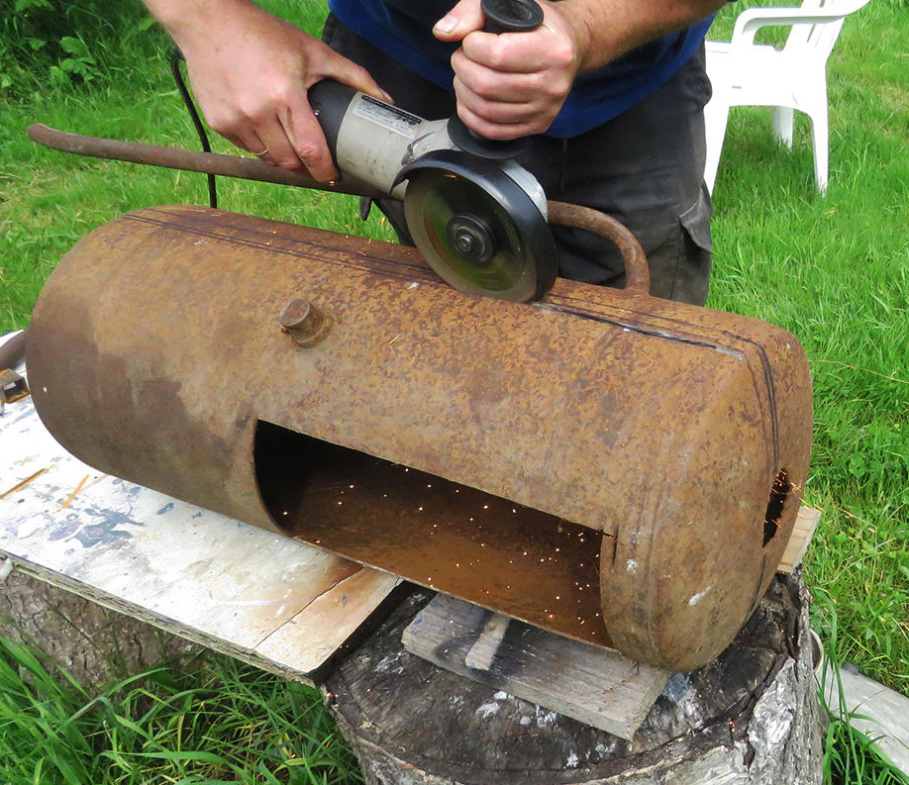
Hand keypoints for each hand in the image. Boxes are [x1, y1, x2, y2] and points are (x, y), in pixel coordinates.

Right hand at [149, 0, 389, 180]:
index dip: (325, 171)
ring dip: (285, 160)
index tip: (334, 176)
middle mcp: (257, 112)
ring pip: (269, 159)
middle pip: (290, 162)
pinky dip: (263, 147)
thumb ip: (353, 76)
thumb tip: (385, 100)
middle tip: (318, 164)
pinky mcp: (219, 123)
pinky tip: (270, 132)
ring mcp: (235, 120)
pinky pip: (248, 149)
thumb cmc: (264, 35)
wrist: (210, 21)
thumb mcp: (313, 51)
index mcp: (284, 95)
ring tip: (295, 148)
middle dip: (307, 169)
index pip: (311, 150)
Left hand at [433, 0, 587, 138]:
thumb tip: (444, 32)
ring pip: (486, 110)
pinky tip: (468, 99)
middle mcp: (553, 84)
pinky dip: (471, 116)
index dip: (471, 47)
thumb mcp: (511, 4)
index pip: (497, 56)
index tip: (471, 40)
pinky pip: (493, 131)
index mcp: (553, 49)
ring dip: (463, 91)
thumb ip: (473, 12)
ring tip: (465, 75)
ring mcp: (545, 109)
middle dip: (463, 69)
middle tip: (462, 57)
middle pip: (487, 86)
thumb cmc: (538, 24)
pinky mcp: (537, 125)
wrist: (571, 46)